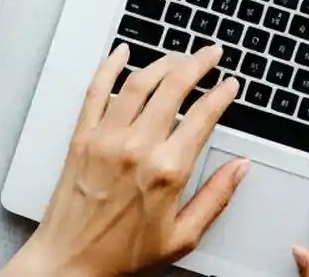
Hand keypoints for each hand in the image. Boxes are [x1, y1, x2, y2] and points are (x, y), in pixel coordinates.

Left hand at [0, 43, 248, 276]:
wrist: (69, 262)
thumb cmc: (122, 253)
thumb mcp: (182, 236)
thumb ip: (216, 197)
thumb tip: (239, 168)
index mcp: (166, 171)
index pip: (203, 116)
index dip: (221, 94)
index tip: (230, 85)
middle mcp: (137, 148)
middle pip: (173, 87)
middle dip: (198, 63)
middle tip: (211, 54)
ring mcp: (106, 138)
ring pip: (139, 82)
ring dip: (163, 61)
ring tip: (179, 56)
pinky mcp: (82, 137)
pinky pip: (96, 91)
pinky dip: (110, 66)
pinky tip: (122, 52)